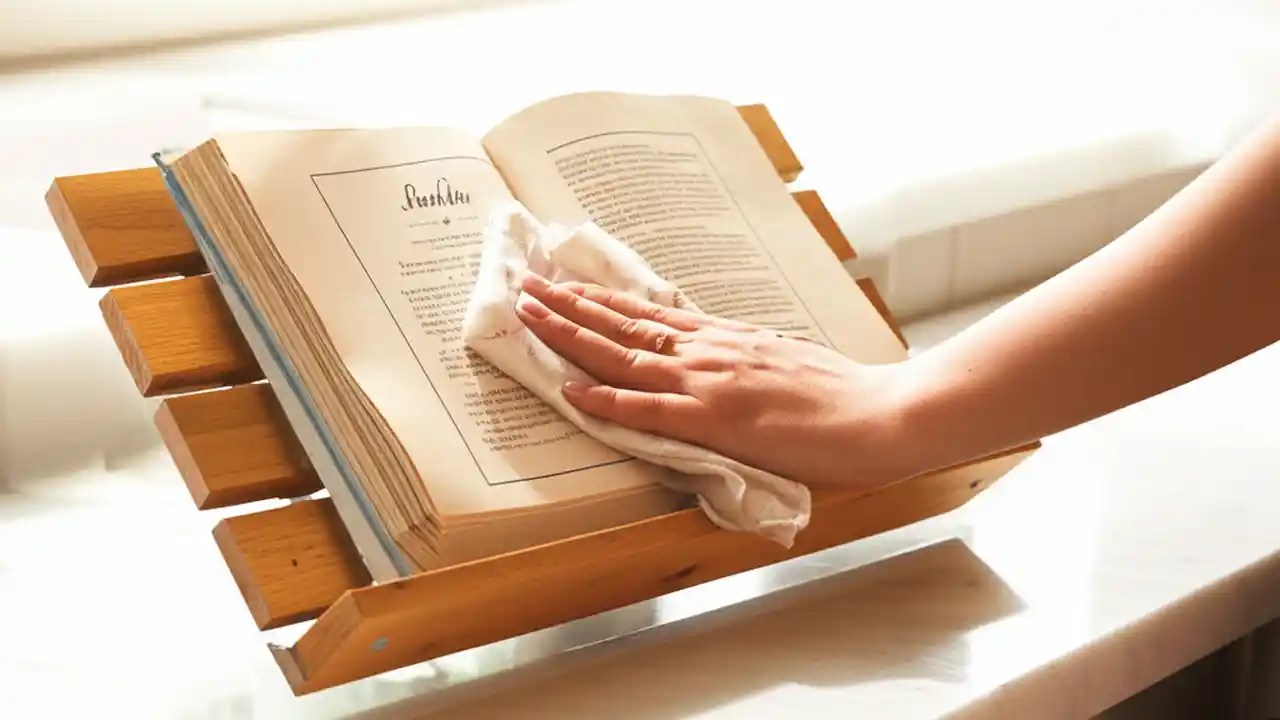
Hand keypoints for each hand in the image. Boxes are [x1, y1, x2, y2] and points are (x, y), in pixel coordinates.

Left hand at [514, 274, 921, 488]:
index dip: (603, 302)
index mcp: (727, 340)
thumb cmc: (845, 396)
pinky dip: (605, 401)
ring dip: (570, 336)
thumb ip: (749, 359)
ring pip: (623, 356)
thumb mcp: (788, 362)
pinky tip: (569, 392)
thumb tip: (725, 357)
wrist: (884, 413)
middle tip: (523, 285)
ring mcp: (710, 383)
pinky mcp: (717, 420)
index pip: (651, 316)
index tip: (567, 286)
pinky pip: (648, 410)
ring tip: (528, 316)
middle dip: (568, 306)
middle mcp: (710, 351)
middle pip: (624, 325)